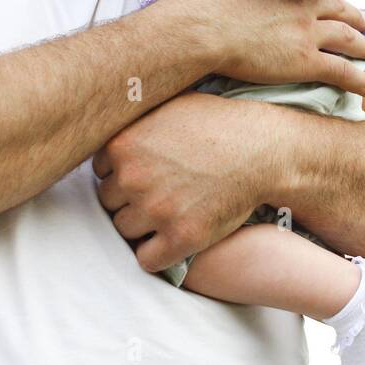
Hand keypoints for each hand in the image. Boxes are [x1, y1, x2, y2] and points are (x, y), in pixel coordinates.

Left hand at [91, 92, 265, 272]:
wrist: (263, 149)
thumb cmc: (220, 122)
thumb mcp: (171, 105)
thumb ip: (136, 120)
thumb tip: (111, 119)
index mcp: (123, 144)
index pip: (100, 171)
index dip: (122, 173)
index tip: (144, 173)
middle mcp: (133, 177)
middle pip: (109, 201)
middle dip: (129, 199)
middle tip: (158, 194)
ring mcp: (156, 209)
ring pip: (125, 230)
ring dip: (141, 226)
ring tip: (167, 213)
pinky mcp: (181, 237)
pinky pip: (147, 259)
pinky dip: (156, 254)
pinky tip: (170, 240)